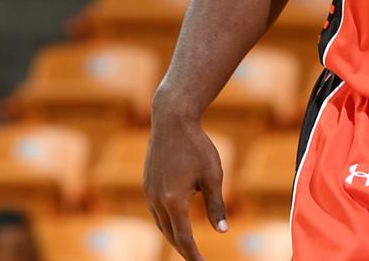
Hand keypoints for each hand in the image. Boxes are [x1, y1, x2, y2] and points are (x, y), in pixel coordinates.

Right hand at [145, 113, 228, 260]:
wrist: (172, 121)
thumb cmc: (197, 146)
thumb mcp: (213, 176)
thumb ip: (216, 205)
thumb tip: (222, 231)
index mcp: (174, 202)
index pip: (183, 238)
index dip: (193, 254)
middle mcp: (157, 201)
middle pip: (170, 235)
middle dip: (183, 249)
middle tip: (197, 259)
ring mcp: (149, 192)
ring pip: (161, 224)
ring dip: (173, 237)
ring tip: (187, 245)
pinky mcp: (147, 184)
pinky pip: (156, 211)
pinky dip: (166, 222)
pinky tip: (175, 222)